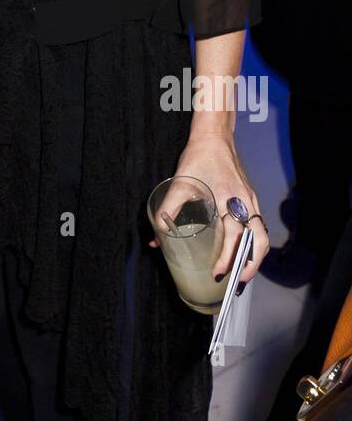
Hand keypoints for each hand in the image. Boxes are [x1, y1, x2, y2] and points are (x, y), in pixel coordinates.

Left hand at [149, 134, 267, 286]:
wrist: (214, 137)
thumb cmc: (198, 158)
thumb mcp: (180, 185)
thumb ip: (168, 211)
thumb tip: (158, 236)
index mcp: (230, 200)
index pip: (234, 238)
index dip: (227, 259)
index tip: (217, 274)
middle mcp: (245, 203)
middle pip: (260, 242)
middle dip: (251, 266)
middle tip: (236, 282)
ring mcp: (251, 200)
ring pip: (261, 234)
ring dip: (254, 255)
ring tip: (240, 271)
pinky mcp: (250, 197)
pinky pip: (257, 225)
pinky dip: (253, 241)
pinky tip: (241, 248)